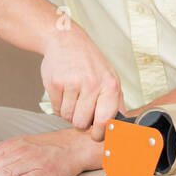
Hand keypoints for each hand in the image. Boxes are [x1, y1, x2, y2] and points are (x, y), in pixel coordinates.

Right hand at [40, 23, 124, 140]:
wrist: (67, 41)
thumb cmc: (90, 63)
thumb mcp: (110, 78)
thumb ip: (115, 102)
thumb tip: (120, 127)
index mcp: (110, 86)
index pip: (106, 121)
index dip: (99, 133)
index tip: (96, 135)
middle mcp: (92, 84)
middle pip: (82, 123)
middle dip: (80, 122)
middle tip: (82, 110)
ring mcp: (72, 84)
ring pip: (68, 117)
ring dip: (69, 113)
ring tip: (74, 97)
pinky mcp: (55, 83)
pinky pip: (56, 109)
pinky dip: (59, 105)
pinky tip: (64, 91)